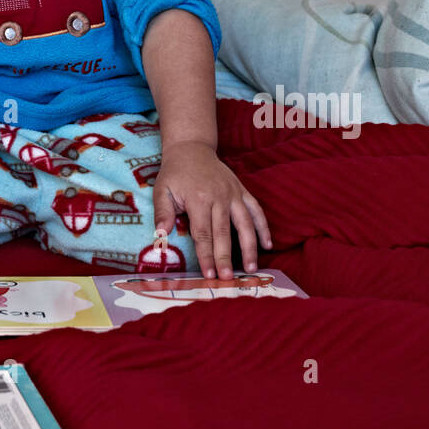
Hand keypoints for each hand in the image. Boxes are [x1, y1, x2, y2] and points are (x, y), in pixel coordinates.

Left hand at [152, 141, 271, 279]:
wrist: (191, 148)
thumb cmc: (175, 173)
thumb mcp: (162, 189)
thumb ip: (162, 212)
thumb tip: (160, 235)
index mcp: (198, 199)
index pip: (203, 233)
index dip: (206, 255)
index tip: (209, 274)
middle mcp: (219, 197)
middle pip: (224, 233)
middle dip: (226, 258)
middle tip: (228, 279)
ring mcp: (233, 193)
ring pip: (245, 224)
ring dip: (249, 247)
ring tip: (251, 269)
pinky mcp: (242, 190)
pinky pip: (256, 210)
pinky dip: (264, 227)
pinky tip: (268, 245)